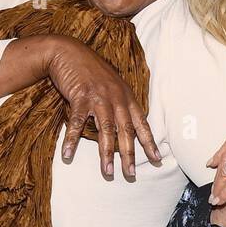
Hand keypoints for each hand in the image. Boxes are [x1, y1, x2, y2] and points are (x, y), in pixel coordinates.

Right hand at [42, 37, 161, 181]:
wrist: (68, 51)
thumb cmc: (90, 71)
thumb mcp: (112, 85)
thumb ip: (120, 104)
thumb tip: (124, 128)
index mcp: (126, 97)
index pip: (141, 123)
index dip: (149, 142)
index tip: (157, 159)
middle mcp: (116, 97)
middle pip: (125, 131)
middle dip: (129, 155)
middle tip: (131, 175)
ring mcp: (98, 97)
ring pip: (106, 130)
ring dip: (106, 153)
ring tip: (108, 172)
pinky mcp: (80, 96)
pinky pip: (76, 122)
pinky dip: (72, 139)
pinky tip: (68, 154)